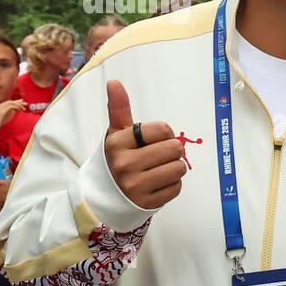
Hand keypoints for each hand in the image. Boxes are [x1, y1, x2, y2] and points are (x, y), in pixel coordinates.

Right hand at [0, 99, 26, 139]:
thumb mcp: (2, 119)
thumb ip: (7, 114)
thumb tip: (14, 111)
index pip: (6, 103)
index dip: (14, 102)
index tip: (21, 103)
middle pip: (9, 102)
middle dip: (18, 102)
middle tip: (25, 104)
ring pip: (10, 103)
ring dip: (18, 105)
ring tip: (24, 109)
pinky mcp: (1, 112)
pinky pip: (11, 107)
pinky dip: (17, 107)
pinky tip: (20, 110)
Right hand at [103, 80, 186, 208]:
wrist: (105, 196)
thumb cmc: (118, 158)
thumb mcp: (117, 134)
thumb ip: (118, 108)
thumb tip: (114, 82)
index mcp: (118, 143)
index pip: (163, 129)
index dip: (165, 133)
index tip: (153, 140)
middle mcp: (124, 164)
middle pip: (175, 148)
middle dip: (171, 152)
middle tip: (156, 157)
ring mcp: (135, 186)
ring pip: (179, 168)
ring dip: (174, 168)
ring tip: (157, 170)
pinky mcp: (147, 203)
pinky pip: (177, 187)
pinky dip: (171, 185)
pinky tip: (156, 185)